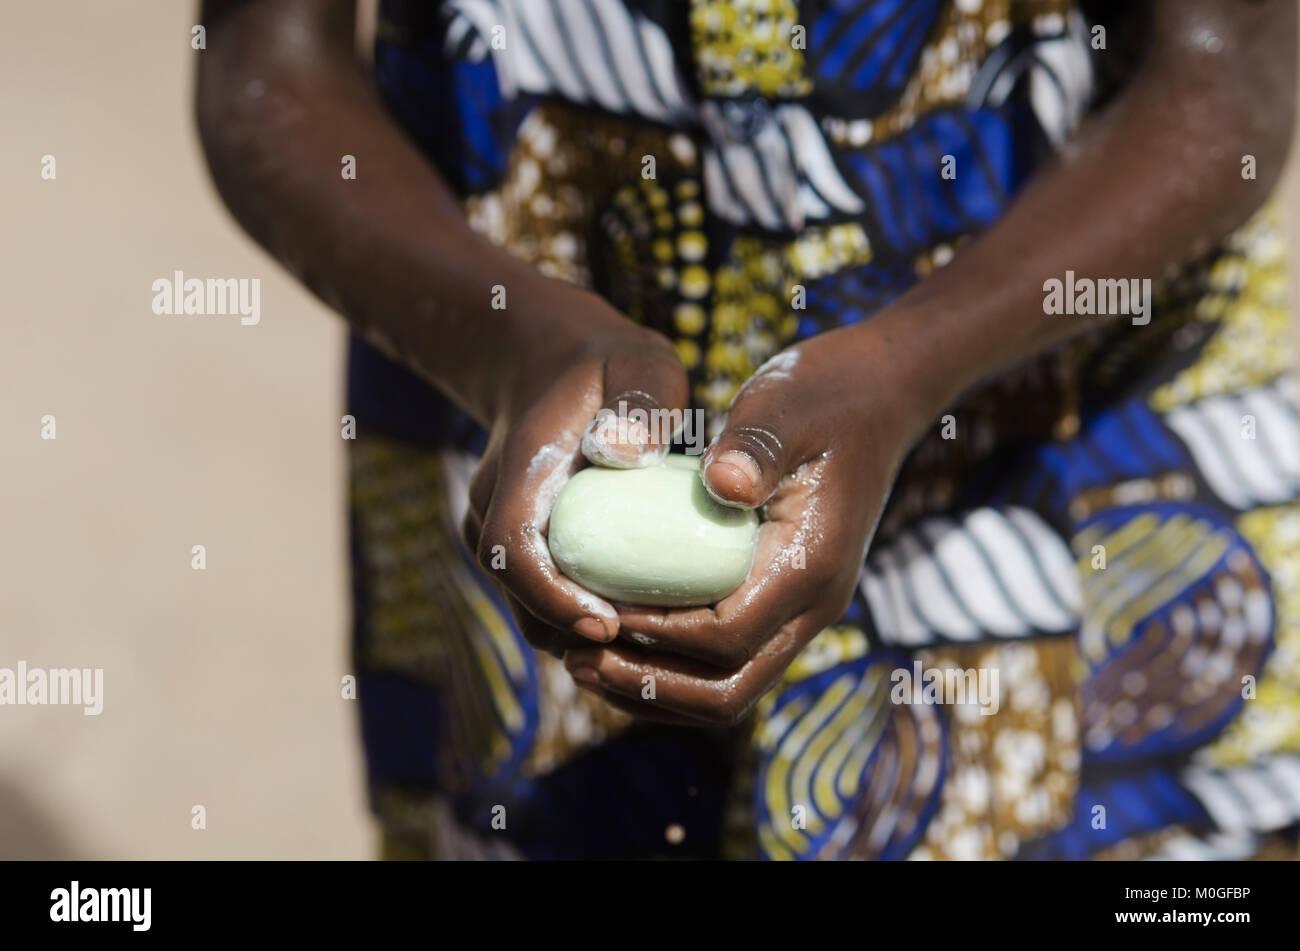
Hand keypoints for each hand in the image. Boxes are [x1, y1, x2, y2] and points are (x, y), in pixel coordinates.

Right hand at [461, 286, 688, 656]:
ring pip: (529, 609)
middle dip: (576, 634)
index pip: (513, 550)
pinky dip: (583, 622)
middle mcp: (493, 509)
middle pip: (519, 596)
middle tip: (649, 655)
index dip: (552, 597)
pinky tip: (642, 628)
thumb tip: (626, 454)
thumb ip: (642, 402)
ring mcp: (499, 533)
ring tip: (652, 650)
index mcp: (520, 471)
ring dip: (581, 636)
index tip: (608, 624)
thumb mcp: (640, 364)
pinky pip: (543, 600)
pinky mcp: (518, 550)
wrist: (555, 364)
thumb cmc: (611, 366)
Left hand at [562, 323, 928, 724]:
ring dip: (657, 690)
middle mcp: (812, 605)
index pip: (727, 638)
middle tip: (577, 660)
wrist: (879, 396)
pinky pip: (728, 663)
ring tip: (585, 663)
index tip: (595, 612)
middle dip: (649, 687)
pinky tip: (622, 641)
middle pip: (728, 689)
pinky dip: (673, 669)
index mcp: (810, 564)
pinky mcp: (783, 601)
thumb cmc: (823, 393)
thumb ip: (755, 447)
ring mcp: (801, 610)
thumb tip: (722, 483)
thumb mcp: (783, 405)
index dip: (656, 638)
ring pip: (728, 689)